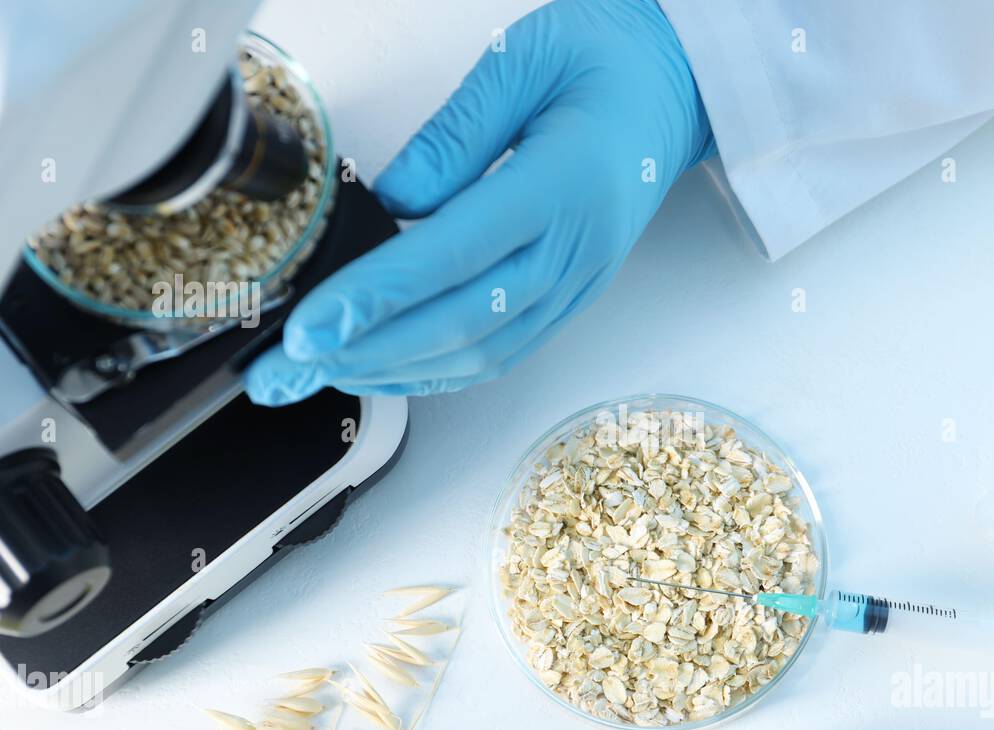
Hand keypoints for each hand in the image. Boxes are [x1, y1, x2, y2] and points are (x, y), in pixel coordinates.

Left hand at [245, 0, 713, 403]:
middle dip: (366, 352)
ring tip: (323, 374)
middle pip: (462, 324)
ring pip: (483, 353)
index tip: (311, 327)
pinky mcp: (572, 295)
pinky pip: (505, 352)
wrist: (675, 86)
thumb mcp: (524, 63)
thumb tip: (389, 200)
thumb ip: (455, 134)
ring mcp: (577, 281)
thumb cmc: (608, 61)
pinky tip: (390, 370)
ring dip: (398, 372)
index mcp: (561, 185)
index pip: (453, 255)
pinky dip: (442, 371)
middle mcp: (574, 249)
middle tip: (288, 370)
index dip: (376, 298)